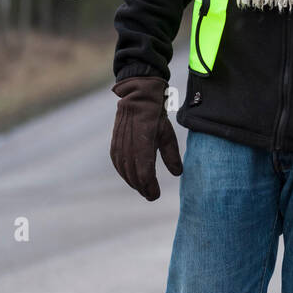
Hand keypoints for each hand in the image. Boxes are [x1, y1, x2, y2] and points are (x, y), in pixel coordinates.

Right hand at [109, 75, 182, 199]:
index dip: (149, 186)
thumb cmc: (156, 116)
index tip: (156, 195)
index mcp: (143, 140)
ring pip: (124, 170)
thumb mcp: (167, 133)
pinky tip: (132, 179)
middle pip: (134, 174)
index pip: (144, 171)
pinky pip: (118, 163)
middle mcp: (128, 143)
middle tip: (152, 195)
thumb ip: (171, 154)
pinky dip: (124, 174)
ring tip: (144, 190)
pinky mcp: (114, 143)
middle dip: (142, 187)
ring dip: (133, 182)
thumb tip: (177, 174)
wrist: (138, 97)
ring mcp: (119, 143)